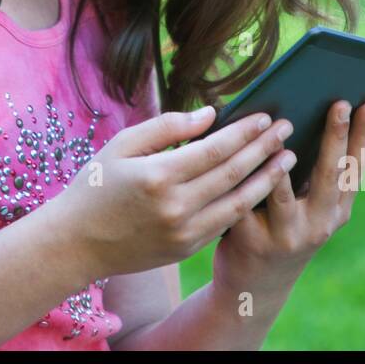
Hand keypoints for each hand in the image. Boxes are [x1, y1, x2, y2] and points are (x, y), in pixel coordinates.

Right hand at [49, 105, 295, 278]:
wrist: (76, 243)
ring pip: (238, 202)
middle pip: (233, 173)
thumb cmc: (96, 185)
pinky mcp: (186, 248)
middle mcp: (175, 206)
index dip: (245, 132)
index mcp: (158, 176)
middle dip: (264, 149)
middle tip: (288, 130)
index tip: (267, 117)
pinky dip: (247, 203)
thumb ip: (168, 127)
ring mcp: (183, 232)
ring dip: (267, 179)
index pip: (215, 149)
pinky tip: (261, 186)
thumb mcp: (123, 145)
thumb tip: (210, 115)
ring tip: (288, 159)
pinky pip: (225, 222)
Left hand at [212, 100, 364, 294]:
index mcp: (337, 211)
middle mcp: (319, 224)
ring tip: (284, 127)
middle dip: (336, 136)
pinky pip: (246, 203)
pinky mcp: (252, 241)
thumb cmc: (281, 230)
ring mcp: (287, 235)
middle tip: (341, 102)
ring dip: (283, 159)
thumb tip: (301, 116)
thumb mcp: (308, 210)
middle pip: (330, 175)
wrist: (256, 286)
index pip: (355, 168)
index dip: (362, 136)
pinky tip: (240, 154)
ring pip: (284, 192)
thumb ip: (311, 176)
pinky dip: (243, 179)